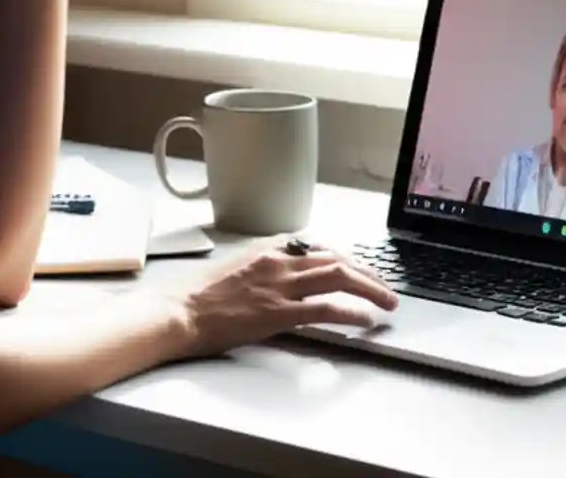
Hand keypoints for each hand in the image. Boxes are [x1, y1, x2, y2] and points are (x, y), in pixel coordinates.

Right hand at [175, 240, 398, 357]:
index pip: (318, 247)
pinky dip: (350, 312)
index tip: (359, 268)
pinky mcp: (278, 312)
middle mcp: (278, 261)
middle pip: (335, 259)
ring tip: (387, 301)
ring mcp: (279, 286)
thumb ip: (263, 266)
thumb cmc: (199, 295)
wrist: (178, 311)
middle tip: (385, 286)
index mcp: (267, 249)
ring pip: (338, 276)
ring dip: (369, 288)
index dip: (345, 258)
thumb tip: (283, 274)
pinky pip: (325, 308)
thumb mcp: (235, 267)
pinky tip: (364, 319)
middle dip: (367, 272)